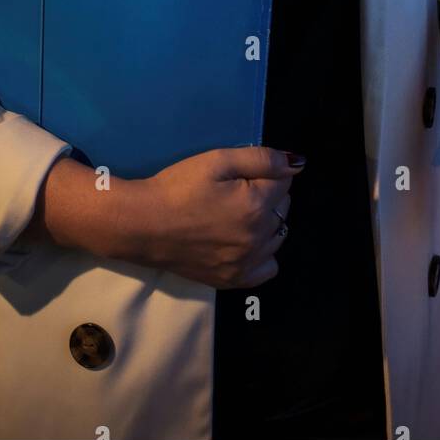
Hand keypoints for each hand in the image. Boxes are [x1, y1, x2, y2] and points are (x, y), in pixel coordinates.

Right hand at [134, 145, 303, 287]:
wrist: (142, 224)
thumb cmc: (178, 187)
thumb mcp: (217, 160)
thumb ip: (262, 159)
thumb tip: (298, 163)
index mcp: (256, 206)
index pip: (284, 182)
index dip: (265, 173)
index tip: (242, 174)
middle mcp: (258, 238)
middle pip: (283, 209)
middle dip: (268, 195)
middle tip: (236, 190)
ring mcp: (247, 263)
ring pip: (278, 236)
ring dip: (267, 222)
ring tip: (237, 213)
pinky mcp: (233, 280)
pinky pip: (268, 268)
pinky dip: (264, 253)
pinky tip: (245, 241)